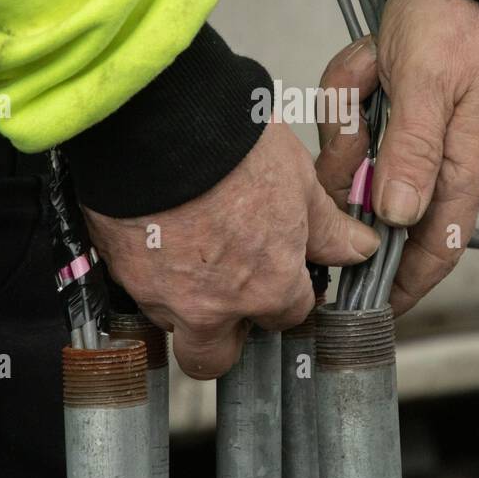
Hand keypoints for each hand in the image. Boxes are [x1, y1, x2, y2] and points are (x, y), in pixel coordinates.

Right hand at [84, 121, 379, 378]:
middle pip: (216, 357)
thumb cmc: (231, 146)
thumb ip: (326, 228)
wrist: (162, 120)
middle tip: (228, 294)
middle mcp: (212, 306)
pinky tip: (158, 234)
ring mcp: (160, 295)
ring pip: (172, 325)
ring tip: (190, 250)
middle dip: (223, 337)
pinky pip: (135, 291)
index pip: (287, 316)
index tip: (278, 276)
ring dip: (183, 304)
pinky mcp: (120, 272)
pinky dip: (149, 273)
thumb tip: (358, 248)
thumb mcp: (298, 181)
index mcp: (266, 286)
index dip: (286, 295)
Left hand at [316, 0, 478, 314]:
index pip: (437, 250)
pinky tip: (368, 63)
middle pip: (375, 205)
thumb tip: (398, 216)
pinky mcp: (388, 117)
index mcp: (461, 167)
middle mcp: (435, 163)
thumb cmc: (454, 25)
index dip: (404, 288)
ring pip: (355, 161)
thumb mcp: (428, 86)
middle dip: (351, 175)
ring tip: (369, 74)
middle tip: (350, 127)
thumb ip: (412, 152)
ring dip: (349, 118)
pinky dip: (349, 93)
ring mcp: (408, 140)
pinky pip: (349, 123)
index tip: (360, 309)